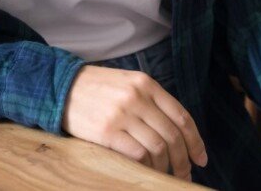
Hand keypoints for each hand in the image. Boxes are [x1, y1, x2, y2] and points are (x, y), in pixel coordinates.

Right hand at [63, 65, 207, 180]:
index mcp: (147, 84)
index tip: (200, 158)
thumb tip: (175, 132)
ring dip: (165, 168)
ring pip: (158, 147)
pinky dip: (147, 167)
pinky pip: (137, 154)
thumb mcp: (128, 84)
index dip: (195, 141)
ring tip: (165, 178)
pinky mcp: (106, 131)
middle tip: (185, 175)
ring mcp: (122, 114)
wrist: (59, 87)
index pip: (181, 117)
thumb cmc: (96, 89)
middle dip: (183, 160)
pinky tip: (146, 172)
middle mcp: (138, 98)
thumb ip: (151, 101)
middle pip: (172, 135)